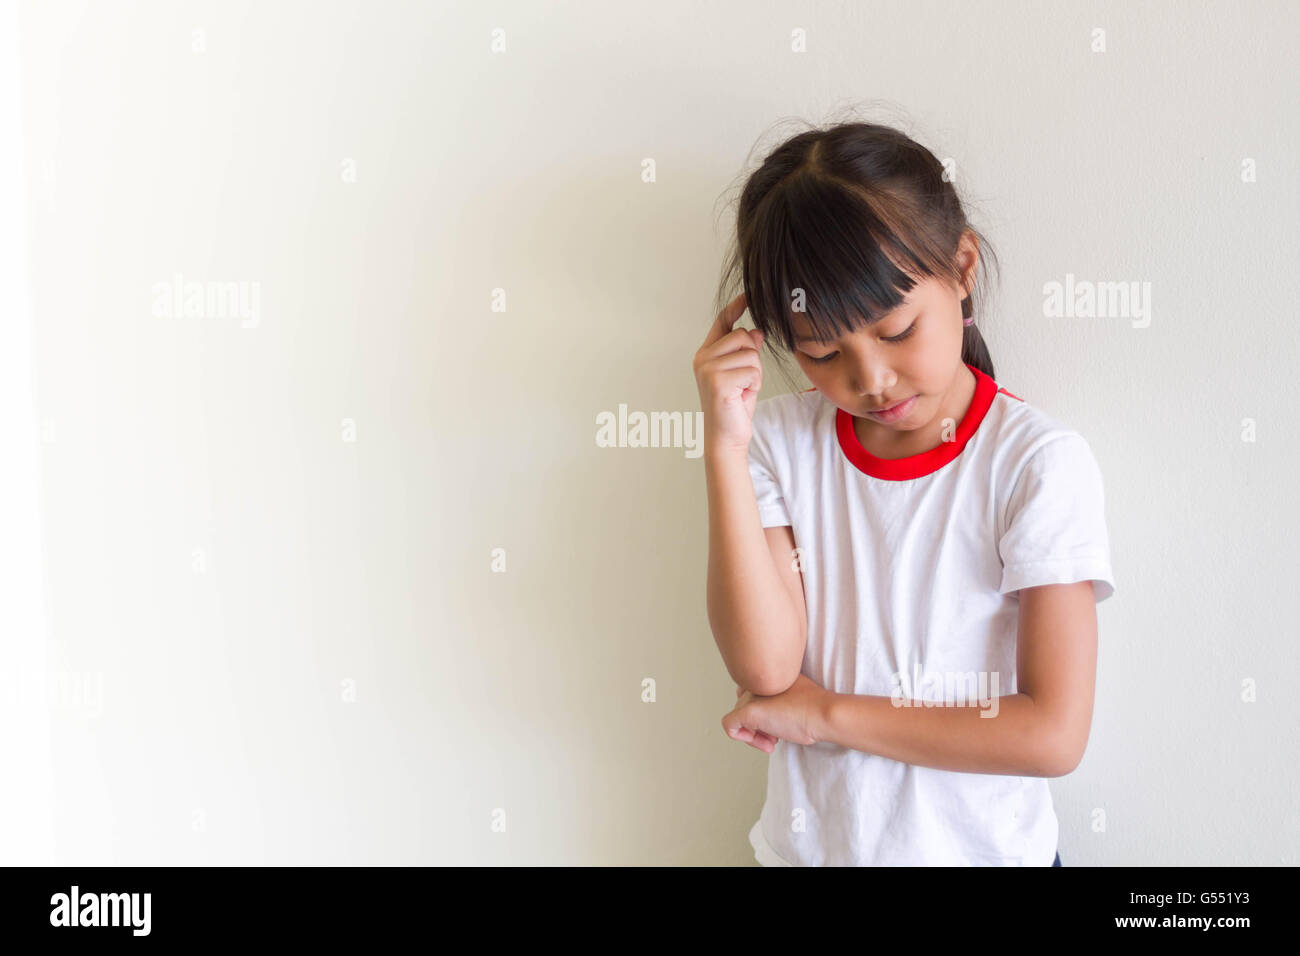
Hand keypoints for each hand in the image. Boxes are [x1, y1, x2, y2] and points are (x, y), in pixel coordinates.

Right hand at [692, 292, 763, 453]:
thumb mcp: (744, 374)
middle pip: (743, 336)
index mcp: (706, 353)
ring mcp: (707, 368)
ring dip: (755, 374)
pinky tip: (742, 396)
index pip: (723, 323)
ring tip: (743, 390)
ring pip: (750, 354)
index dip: (735, 307)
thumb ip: (746, 351)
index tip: (748, 295)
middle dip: (753, 359)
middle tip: (745, 382)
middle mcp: (702, 358)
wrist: (727, 436)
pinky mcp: (717, 381)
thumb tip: (755, 330)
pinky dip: (754, 384)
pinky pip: (751, 370)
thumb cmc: (735, 406)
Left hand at [722, 673, 827, 752]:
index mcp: (766, 674)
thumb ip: (780, 694)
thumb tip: (772, 711)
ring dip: (755, 734)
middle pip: (744, 704)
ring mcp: (751, 696)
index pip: (752, 690)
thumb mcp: (794, 693)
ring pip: (739, 716)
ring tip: (773, 741)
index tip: (779, 721)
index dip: (763, 709)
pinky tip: (766, 744)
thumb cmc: (815, 707)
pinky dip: (745, 739)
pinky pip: (730, 727)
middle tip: (776, 736)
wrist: (822, 713)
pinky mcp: (748, 712)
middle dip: (759, 724)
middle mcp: (756, 681)